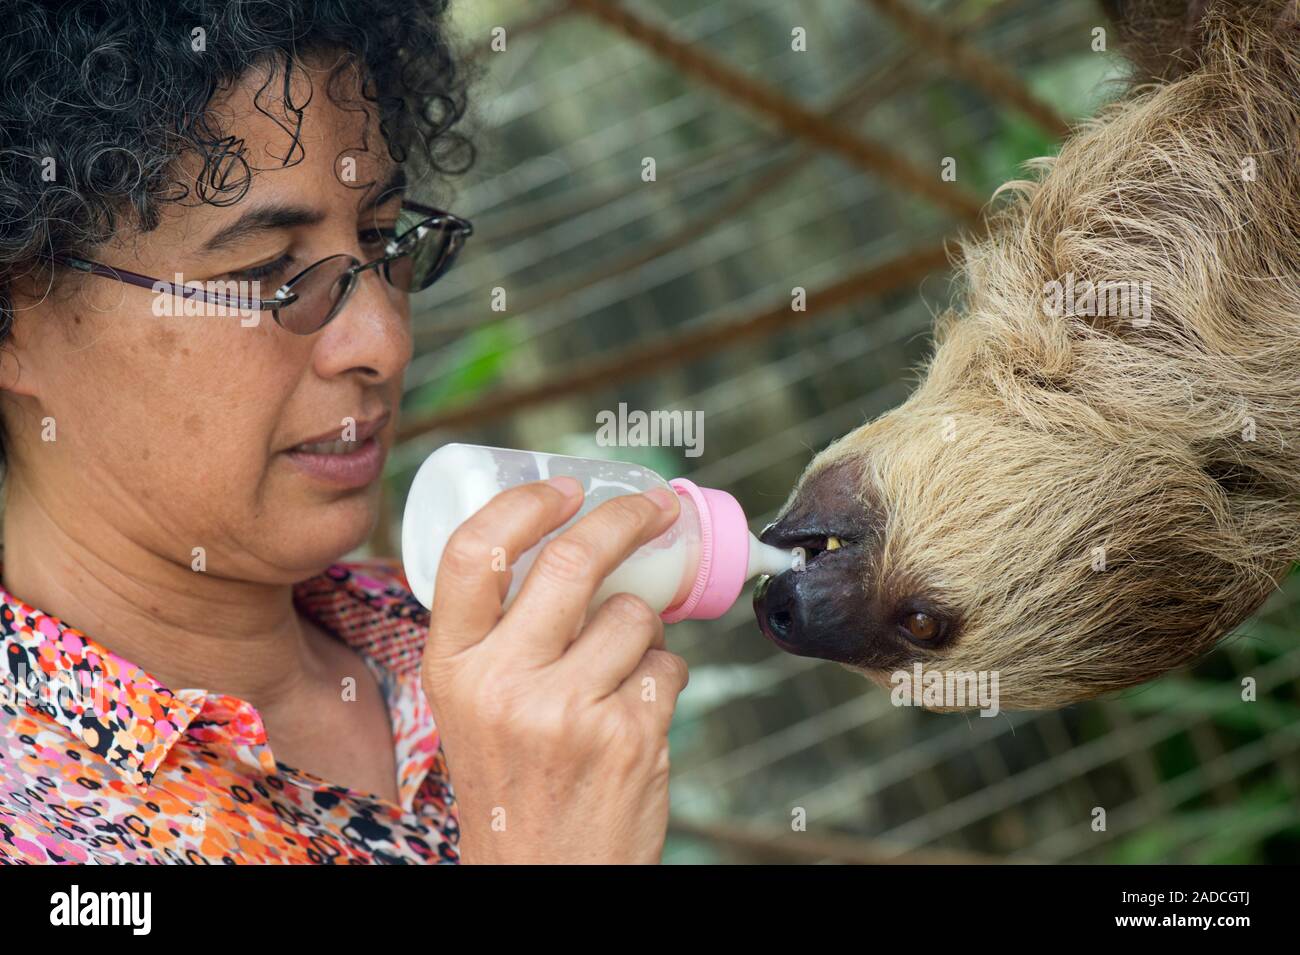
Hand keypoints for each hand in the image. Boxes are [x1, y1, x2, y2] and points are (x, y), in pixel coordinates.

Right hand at [420, 477, 688, 863]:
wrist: (542, 877)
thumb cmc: (515, 785)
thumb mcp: (474, 707)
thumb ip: (502, 637)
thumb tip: (572, 546)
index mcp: (452, 667)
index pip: (475, 554)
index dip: (526, 504)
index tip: (567, 486)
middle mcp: (502, 684)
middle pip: (573, 561)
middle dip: (627, 518)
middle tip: (655, 507)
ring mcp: (568, 710)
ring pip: (635, 615)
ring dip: (644, 631)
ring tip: (619, 676)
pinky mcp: (628, 735)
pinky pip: (668, 665)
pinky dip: (664, 677)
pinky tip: (637, 714)